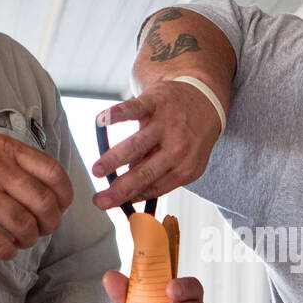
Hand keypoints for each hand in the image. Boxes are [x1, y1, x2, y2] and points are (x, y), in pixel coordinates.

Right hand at [0, 134, 72, 259]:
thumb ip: (9, 161)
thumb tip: (46, 187)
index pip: (53, 173)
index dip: (64, 196)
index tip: (61, 207)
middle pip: (44, 204)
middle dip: (50, 223)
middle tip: (43, 229)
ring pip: (25, 227)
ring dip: (28, 239)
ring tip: (19, 239)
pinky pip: (1, 245)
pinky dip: (8, 252)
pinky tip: (2, 249)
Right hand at [90, 80, 221, 211]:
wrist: (205, 98)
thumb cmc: (189, 135)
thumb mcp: (185, 162)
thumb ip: (158, 174)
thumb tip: (128, 190)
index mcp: (186, 168)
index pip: (153, 188)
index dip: (130, 197)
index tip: (110, 203)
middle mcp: (179, 148)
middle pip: (145, 173)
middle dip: (120, 189)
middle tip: (100, 200)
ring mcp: (167, 124)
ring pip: (136, 145)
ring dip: (114, 159)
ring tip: (97, 171)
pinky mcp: (156, 102)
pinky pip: (133, 109)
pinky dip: (116, 114)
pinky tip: (102, 121)